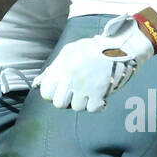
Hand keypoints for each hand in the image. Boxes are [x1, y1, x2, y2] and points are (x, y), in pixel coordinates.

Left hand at [38, 16, 153, 111]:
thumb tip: (37, 84)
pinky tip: (98, 95)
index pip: (46, 92)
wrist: (119, 47)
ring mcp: (86, 88)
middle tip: (73, 92)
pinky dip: (96, 104)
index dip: (51, 93)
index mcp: (62, 68)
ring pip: (76, 107)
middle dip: (65, 100)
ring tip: (88, 90)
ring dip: (82, 101)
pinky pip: (93, 109)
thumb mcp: (69, 52)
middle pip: (59, 104)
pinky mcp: (100, 94)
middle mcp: (72, 79)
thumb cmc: (93, 49)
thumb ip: (53, 69)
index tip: (58, 90)